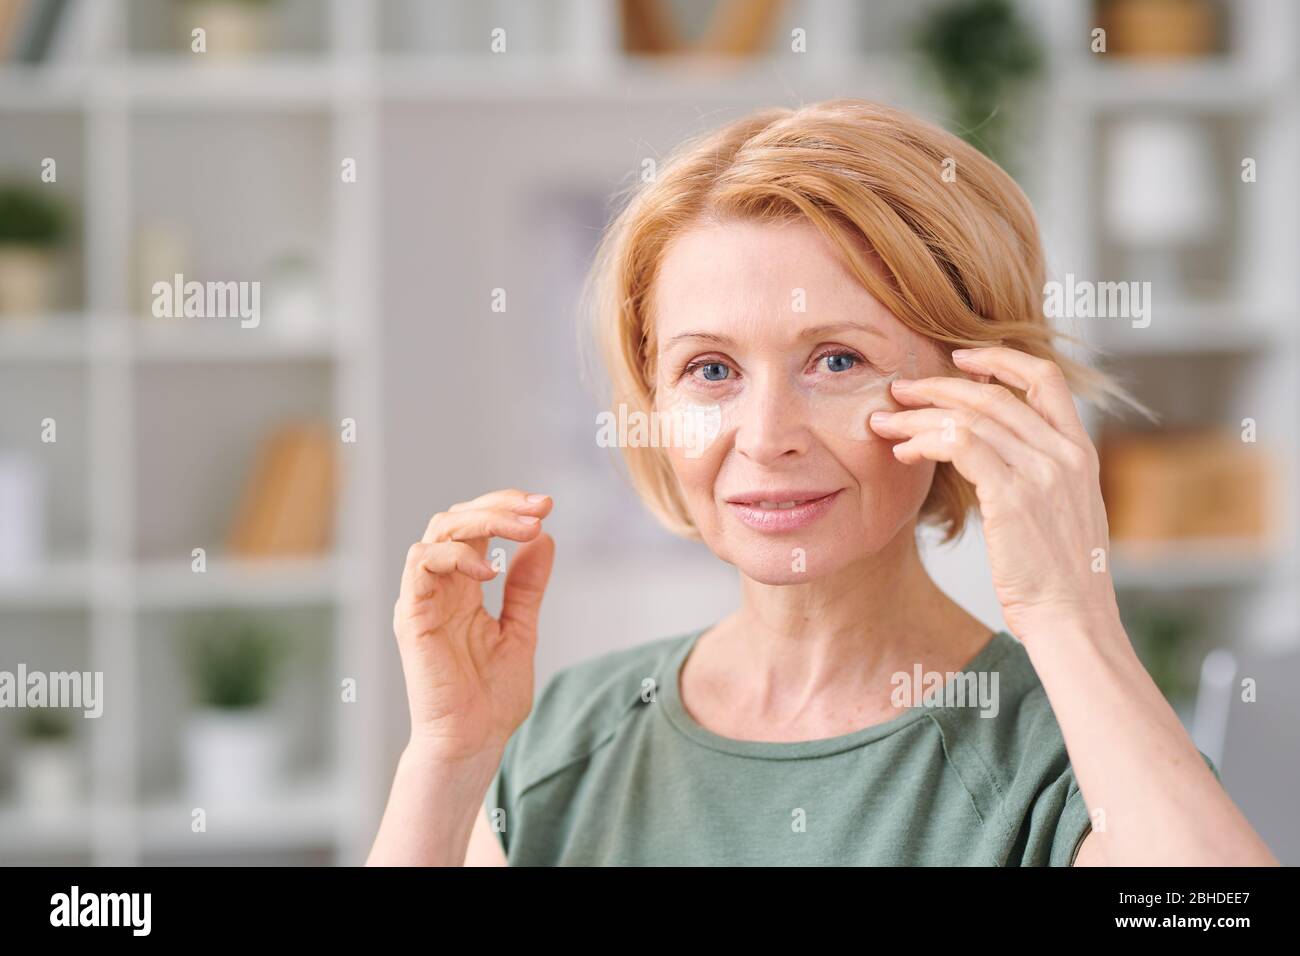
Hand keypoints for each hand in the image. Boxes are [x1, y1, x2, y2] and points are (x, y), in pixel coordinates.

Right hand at [393, 488, 555, 761]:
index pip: (475, 527)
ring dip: (484, 521)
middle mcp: (439, 586)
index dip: (508, 508)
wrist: (472, 742)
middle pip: (456, 518)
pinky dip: (455, 556)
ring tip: (526, 530)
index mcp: (462, 587)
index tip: (547, 507)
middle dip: (500, 505)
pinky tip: (489, 571)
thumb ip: (527, 586)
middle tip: (541, 508)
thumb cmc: (490, 697)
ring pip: (438, 530)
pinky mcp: (413, 616)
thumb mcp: (520, 629)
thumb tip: (544, 539)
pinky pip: (421, 564)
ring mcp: (423, 598)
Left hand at [868, 347, 1118, 639]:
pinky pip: (960, 445)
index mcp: (1081, 452)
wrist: (1073, 622)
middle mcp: (1065, 454)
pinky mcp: (1013, 497)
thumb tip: (993, 457)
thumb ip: (1040, 476)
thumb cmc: (1058, 580)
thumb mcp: (1063, 514)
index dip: (1000, 359)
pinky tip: (904, 453)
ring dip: (919, 415)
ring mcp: (1042, 473)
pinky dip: (925, 441)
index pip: (1046, 378)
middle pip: (993, 394)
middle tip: (899, 391)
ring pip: (969, 417)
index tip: (961, 359)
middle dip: (937, 387)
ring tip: (885, 423)